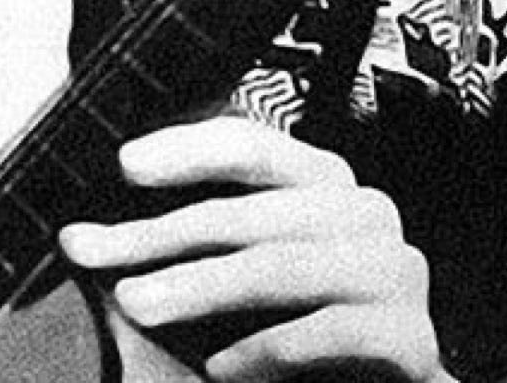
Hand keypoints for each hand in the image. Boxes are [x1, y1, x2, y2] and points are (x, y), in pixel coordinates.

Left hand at [59, 115, 453, 382]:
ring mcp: (393, 271)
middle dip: (162, 234)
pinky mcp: (411, 337)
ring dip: (198, 286)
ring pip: (280, 267)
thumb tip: (95, 232)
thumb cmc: (297, 327)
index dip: (186, 150)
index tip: (124, 165)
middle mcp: (363, 211)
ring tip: (137, 304)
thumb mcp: (238, 274)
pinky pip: (328, 332)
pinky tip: (219, 368)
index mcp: (321, 180)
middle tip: (98, 252)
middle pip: (249, 212)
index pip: (251, 145)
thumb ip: (189, 244)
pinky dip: (266, 350)